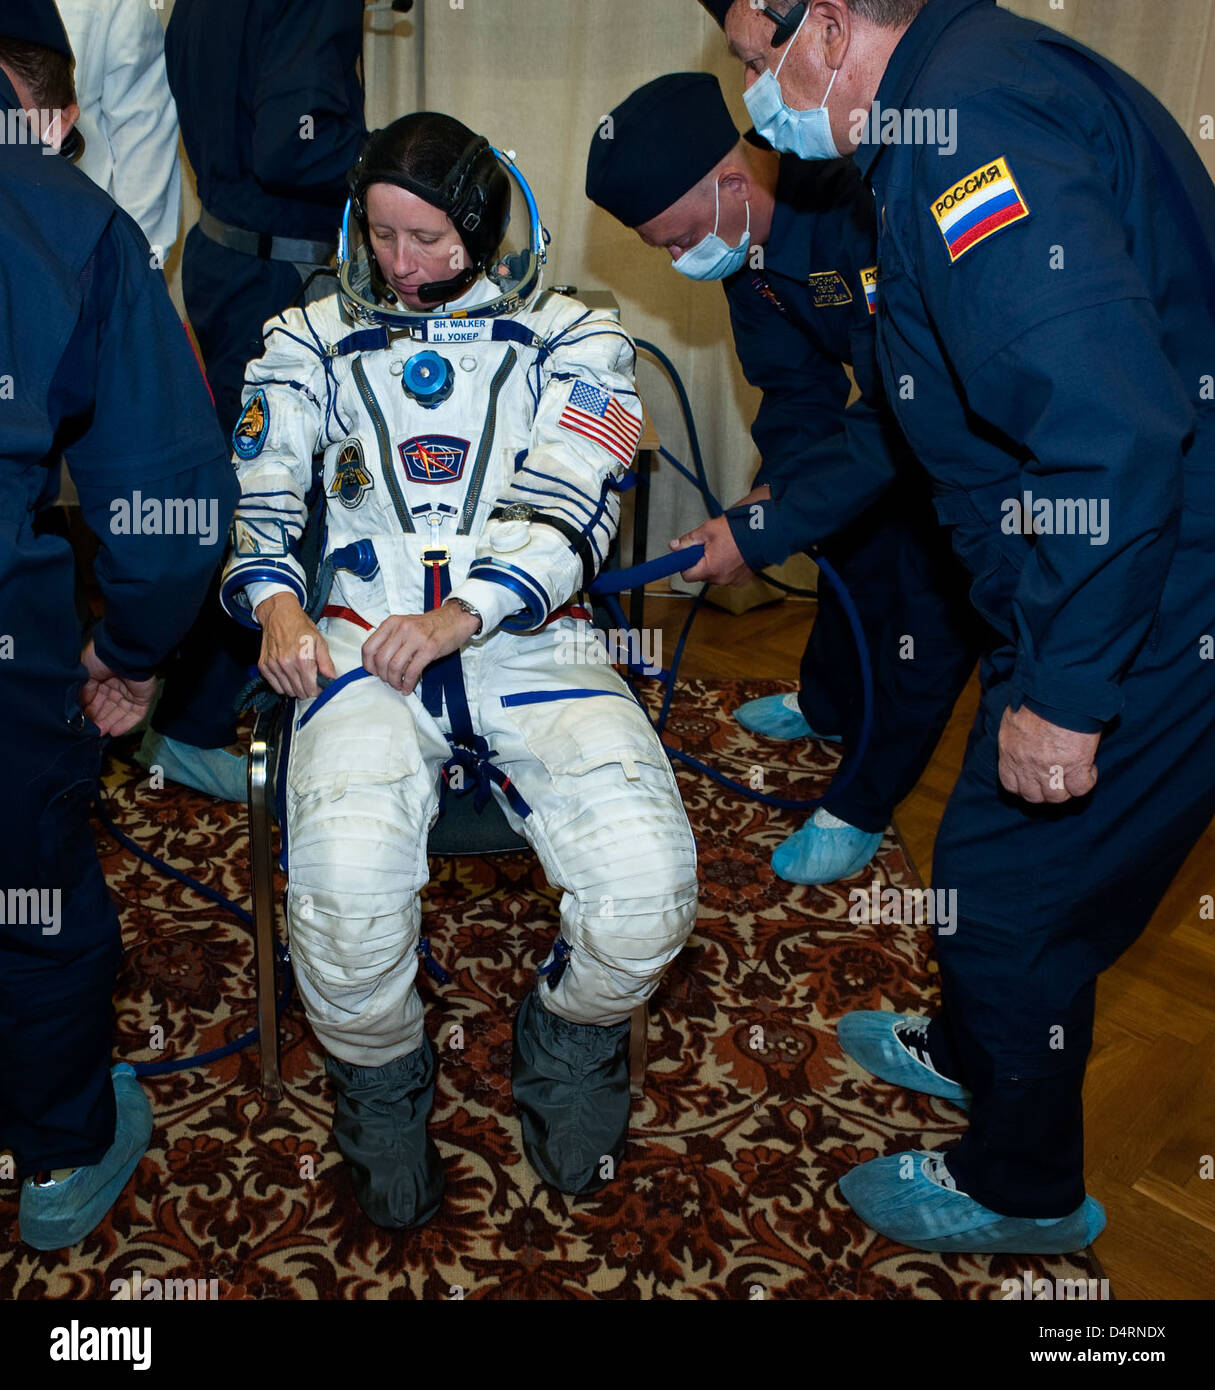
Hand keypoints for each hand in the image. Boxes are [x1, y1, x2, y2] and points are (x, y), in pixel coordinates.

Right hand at [80, 640, 156, 735]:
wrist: (124, 653)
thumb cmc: (102, 658)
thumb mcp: (85, 673)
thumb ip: (83, 691)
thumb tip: (80, 708)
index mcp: (101, 678)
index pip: (94, 699)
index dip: (87, 711)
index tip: (80, 722)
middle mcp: (115, 686)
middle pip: (106, 708)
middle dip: (98, 720)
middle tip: (90, 731)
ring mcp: (130, 693)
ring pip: (119, 713)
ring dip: (109, 723)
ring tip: (100, 733)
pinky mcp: (143, 698)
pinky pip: (135, 714)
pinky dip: (125, 724)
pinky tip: (114, 731)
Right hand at [256, 593, 336, 698]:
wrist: (279, 615)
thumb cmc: (301, 626)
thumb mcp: (319, 641)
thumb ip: (326, 663)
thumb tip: (332, 679)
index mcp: (303, 659)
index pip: (310, 690)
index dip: (317, 692)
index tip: (319, 687)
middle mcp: (287, 664)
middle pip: (299, 692)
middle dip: (307, 690)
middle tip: (310, 681)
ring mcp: (273, 666)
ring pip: (287, 691)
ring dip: (295, 688)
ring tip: (299, 677)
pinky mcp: (264, 666)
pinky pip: (275, 686)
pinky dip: (282, 685)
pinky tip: (288, 675)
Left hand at [362, 604, 480, 693]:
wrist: (455, 619)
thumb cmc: (430, 626)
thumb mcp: (405, 626)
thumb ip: (390, 640)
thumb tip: (378, 663)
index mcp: (392, 623)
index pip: (369, 647)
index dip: (368, 665)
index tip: (373, 672)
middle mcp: (401, 628)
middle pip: (380, 659)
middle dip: (382, 676)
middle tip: (388, 681)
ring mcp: (416, 638)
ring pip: (394, 666)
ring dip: (394, 681)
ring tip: (398, 685)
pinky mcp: (429, 648)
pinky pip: (412, 671)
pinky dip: (407, 683)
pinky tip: (408, 687)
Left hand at [670, 514, 753, 586]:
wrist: (763, 533)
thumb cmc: (737, 531)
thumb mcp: (707, 530)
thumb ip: (689, 540)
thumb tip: (674, 546)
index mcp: (710, 568)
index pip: (687, 576)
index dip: (685, 565)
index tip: (687, 557)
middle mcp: (721, 579)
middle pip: (701, 576)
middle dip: (701, 563)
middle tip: (708, 547)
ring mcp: (732, 581)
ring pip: (714, 576)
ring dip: (714, 566)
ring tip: (722, 550)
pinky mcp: (741, 580)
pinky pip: (727, 577)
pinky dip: (726, 568)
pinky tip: (731, 556)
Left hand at [997, 703, 1099, 803]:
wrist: (1057, 693)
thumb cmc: (1035, 698)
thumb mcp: (1014, 718)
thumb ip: (1016, 737)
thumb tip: (1024, 741)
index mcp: (1010, 753)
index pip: (1011, 785)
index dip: (1024, 787)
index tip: (1035, 781)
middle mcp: (1027, 765)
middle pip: (1034, 796)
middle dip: (1045, 792)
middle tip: (1057, 779)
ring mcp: (1050, 768)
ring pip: (1057, 796)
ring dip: (1066, 789)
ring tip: (1073, 775)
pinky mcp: (1074, 765)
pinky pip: (1081, 787)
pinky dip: (1087, 781)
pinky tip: (1089, 769)